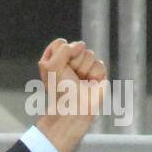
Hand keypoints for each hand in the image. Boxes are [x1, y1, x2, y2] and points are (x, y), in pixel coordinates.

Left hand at [35, 37, 107, 151]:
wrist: (75, 109)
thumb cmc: (61, 91)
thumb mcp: (51, 67)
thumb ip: (62, 49)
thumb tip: (82, 45)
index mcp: (55, 62)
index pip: (60, 43)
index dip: (61, 52)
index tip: (59, 67)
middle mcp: (70, 63)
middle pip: (77, 46)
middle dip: (74, 61)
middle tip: (70, 77)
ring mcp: (84, 68)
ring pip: (89, 54)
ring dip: (84, 69)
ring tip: (80, 81)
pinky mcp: (97, 74)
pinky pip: (99, 64)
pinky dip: (94, 74)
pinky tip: (90, 84)